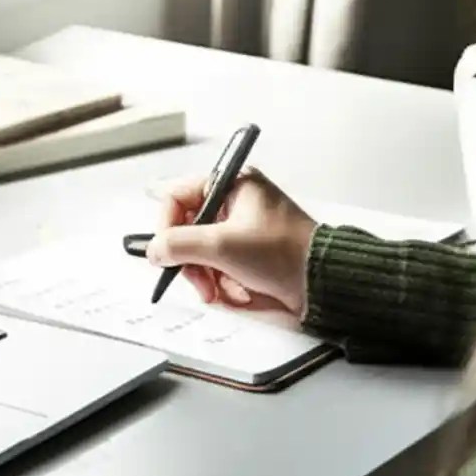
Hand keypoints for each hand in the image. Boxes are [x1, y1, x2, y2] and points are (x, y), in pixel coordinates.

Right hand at [146, 167, 316, 315]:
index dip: (167, 227)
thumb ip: (179, 244)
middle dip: (190, 259)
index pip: (178, 197)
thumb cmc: (286, 253)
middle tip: (197, 278)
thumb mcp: (222, 245)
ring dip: (205, 275)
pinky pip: (218, 265)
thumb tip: (154, 249)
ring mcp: (242, 228)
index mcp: (232, 184)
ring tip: (218, 291)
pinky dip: (221, 282)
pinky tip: (237, 291)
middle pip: (187, 228)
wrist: (322, 283)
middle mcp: (236, 202)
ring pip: (200, 251)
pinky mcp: (248, 252)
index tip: (166, 252)